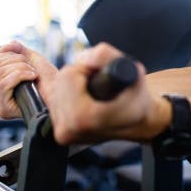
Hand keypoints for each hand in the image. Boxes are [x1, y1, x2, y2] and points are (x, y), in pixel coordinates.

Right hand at [0, 41, 57, 118]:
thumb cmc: (48, 79)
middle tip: (30, 67)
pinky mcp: (4, 109)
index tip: (25, 60)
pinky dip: (20, 75)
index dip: (9, 56)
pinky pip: (4, 84)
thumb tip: (2, 48)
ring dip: (20, 68)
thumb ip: (16, 50)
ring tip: (32, 73)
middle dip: (16, 61)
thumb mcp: (30, 59)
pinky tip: (32, 77)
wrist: (60, 94)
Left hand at [49, 43, 168, 144]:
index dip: (87, 69)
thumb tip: (83, 58)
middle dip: (79, 75)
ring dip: (72, 83)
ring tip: (93, 90)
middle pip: (59, 81)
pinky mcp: (59, 132)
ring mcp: (62, 133)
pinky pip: (51, 99)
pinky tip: (68, 85)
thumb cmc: (137, 99)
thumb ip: (106, 57)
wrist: (138, 122)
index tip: (100, 73)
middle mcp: (67, 130)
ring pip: (54, 88)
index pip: (68, 75)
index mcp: (81, 119)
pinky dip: (60, 88)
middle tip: (99, 81)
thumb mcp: (132, 71)